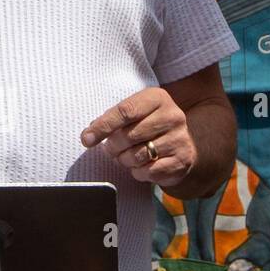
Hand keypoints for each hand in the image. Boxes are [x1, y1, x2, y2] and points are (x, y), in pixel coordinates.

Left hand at [81, 88, 195, 186]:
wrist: (181, 146)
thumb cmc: (147, 127)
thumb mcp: (132, 115)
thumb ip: (110, 120)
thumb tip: (88, 135)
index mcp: (157, 98)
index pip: (125, 111)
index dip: (103, 126)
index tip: (86, 139)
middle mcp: (172, 116)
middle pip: (130, 135)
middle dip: (113, 146)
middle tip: (111, 149)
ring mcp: (179, 138)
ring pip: (138, 155)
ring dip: (125, 160)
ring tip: (127, 157)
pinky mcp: (182, 160)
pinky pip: (149, 171)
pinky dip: (138, 172)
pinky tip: (141, 166)